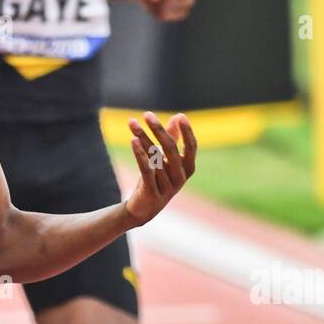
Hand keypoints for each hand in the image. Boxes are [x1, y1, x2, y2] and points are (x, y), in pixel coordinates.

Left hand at [124, 112, 196, 226]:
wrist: (143, 209)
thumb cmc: (156, 180)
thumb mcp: (165, 160)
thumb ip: (172, 139)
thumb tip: (177, 117)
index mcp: (187, 169)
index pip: (191, 147)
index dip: (187, 132)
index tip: (180, 116)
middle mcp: (180, 178)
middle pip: (170, 149)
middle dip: (158, 130)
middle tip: (147, 114)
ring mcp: (167, 187)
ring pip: (154, 157)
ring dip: (142, 138)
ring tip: (132, 123)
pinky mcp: (152, 192)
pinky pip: (146, 170)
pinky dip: (140, 154)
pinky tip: (133, 140)